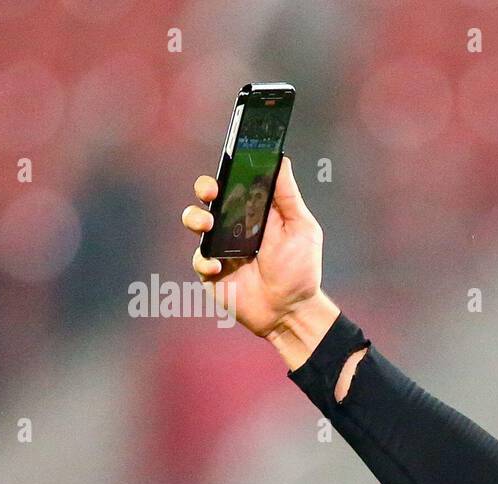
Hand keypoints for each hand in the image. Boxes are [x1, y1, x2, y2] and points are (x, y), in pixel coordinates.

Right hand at [181, 156, 327, 338]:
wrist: (292, 311)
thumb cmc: (300, 270)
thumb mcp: (302, 228)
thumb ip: (288, 196)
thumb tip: (281, 159)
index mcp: (255, 212)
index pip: (235, 183)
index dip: (227, 170)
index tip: (227, 162)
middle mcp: (234, 226)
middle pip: (209, 198)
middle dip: (204, 188)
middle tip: (211, 193)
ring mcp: (220, 248)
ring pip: (195, 222)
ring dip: (195, 218)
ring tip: (208, 226)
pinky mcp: (212, 272)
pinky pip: (199, 260)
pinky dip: (205, 261)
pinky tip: (218, 266)